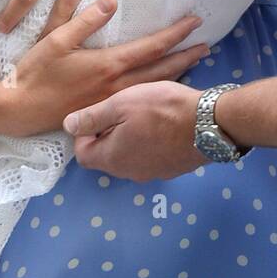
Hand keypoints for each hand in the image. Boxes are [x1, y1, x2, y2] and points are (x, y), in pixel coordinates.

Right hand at [0, 0, 210, 138]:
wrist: (18, 110)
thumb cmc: (35, 72)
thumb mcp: (56, 39)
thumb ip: (86, 20)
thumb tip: (111, 1)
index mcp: (109, 64)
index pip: (153, 46)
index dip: (177, 33)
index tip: (196, 22)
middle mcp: (117, 84)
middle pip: (162, 68)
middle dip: (186, 55)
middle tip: (208, 45)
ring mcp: (112, 100)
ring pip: (154, 85)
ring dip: (177, 72)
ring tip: (193, 62)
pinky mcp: (104, 110)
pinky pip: (141, 97)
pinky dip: (158, 87)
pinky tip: (163, 85)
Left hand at [65, 80, 209, 181]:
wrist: (208, 123)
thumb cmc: (161, 109)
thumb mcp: (121, 103)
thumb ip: (92, 117)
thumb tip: (68, 126)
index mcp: (111, 158)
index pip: (83, 154)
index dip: (84, 134)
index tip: (97, 114)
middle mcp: (128, 172)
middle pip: (106, 156)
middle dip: (108, 135)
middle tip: (122, 110)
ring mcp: (152, 173)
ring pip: (129, 157)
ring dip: (129, 139)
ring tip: (142, 115)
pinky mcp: (171, 170)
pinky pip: (150, 157)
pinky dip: (149, 143)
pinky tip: (162, 125)